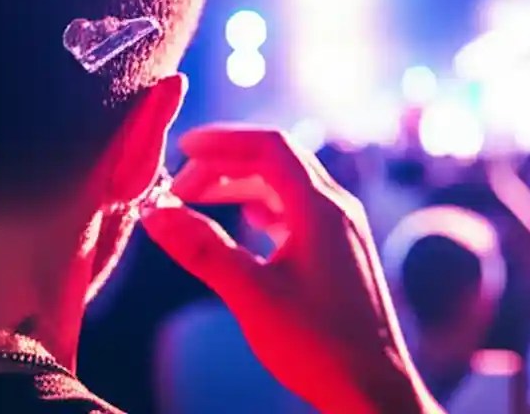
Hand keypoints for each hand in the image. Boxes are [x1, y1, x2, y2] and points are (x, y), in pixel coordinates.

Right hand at [141, 126, 441, 413]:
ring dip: (243, 184)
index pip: (269, 146)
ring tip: (199, 201)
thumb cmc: (319, 347)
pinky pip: (300, 209)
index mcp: (320, 208)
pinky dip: (265, 206)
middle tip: (180, 186)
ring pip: (288, 184)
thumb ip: (202, 249)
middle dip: (225, 163)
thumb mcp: (250, 296)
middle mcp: (338, 208)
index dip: (222, 140)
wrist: (375, 392)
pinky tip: (245, 224)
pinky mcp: (343, 252)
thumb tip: (154, 212)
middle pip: (277, 160)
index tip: (182, 146)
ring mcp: (344, 229)